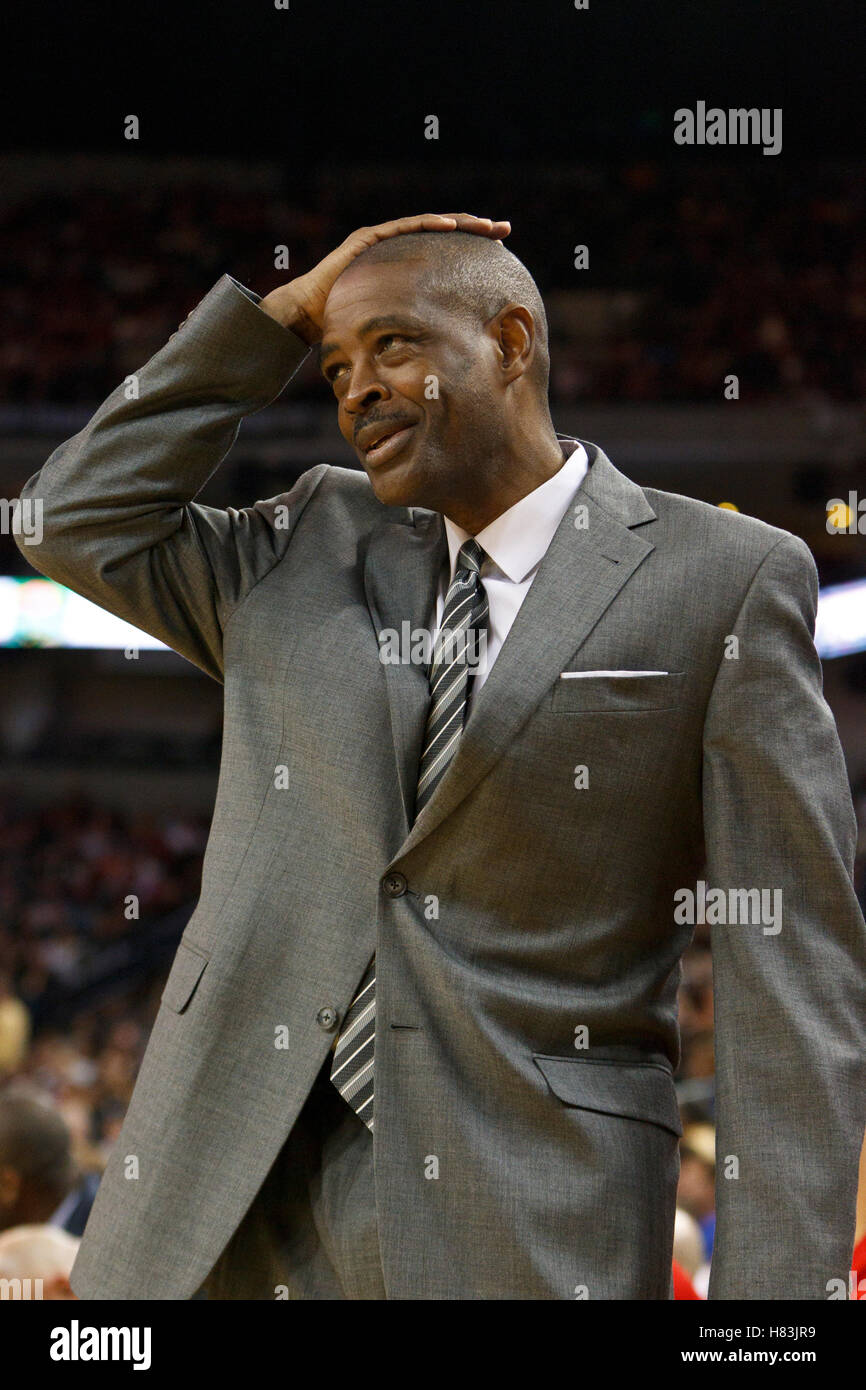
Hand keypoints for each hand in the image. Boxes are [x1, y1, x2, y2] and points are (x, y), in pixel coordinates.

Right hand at [258, 212, 510, 343]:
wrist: (309, 315)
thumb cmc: (348, 324)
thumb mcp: (393, 325)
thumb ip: (414, 328)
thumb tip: (444, 355)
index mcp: (406, 266)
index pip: (446, 253)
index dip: (472, 249)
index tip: (500, 253)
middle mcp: (397, 246)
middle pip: (444, 233)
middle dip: (476, 229)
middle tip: (505, 230)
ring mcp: (383, 239)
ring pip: (429, 224)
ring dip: (460, 222)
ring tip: (487, 225)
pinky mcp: (369, 238)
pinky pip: (405, 227)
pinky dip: (429, 224)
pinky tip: (452, 224)